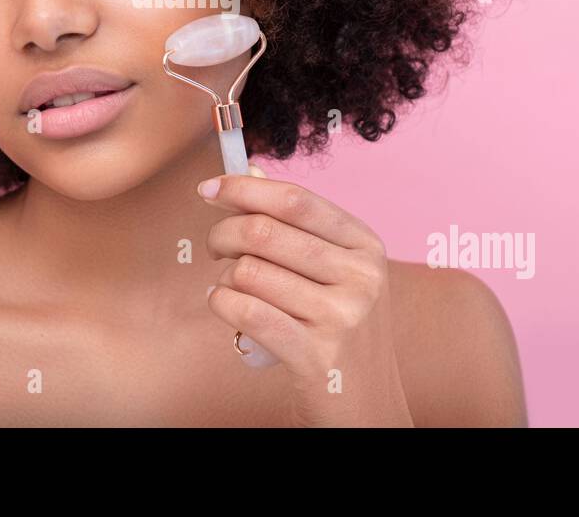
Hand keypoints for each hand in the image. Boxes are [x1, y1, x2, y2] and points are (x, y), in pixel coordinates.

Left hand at [200, 165, 415, 426]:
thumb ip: (298, 225)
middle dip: (223, 234)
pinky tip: (224, 304)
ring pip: (250, 272)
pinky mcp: (317, 355)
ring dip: (225, 276)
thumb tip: (252, 172)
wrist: (369, 407)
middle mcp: (361, 277)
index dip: (245, 188)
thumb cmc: (343, 332)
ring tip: (231, 286)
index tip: (209, 189)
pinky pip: (247, 311)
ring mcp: (342, 317)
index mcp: (366, 246)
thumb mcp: (338, 273)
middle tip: (215, 247)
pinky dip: (223, 303)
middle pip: (265, 232)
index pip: (296, 200)